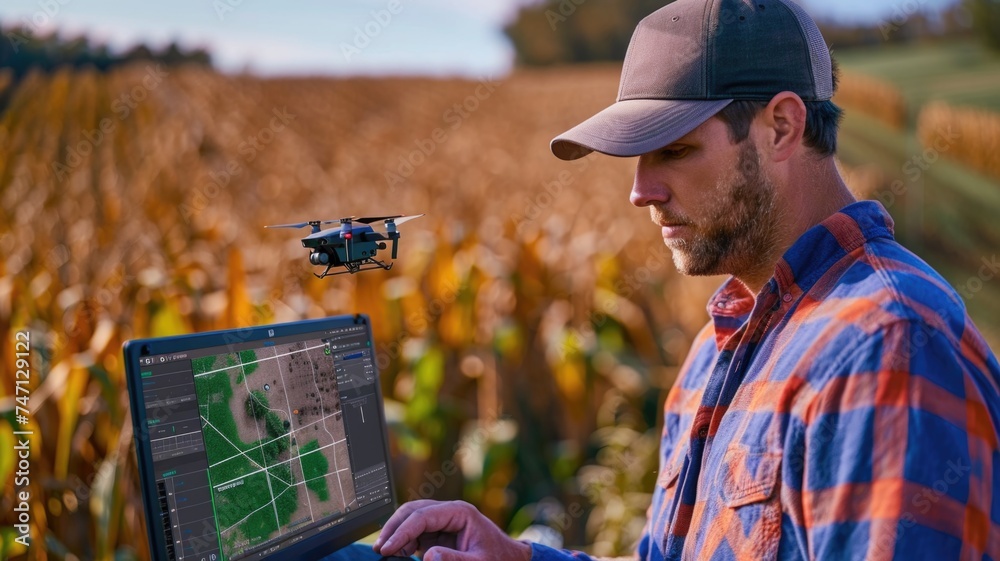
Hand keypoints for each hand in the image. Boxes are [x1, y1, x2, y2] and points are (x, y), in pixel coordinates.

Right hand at [373, 500, 532, 560]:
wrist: (510, 560)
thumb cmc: (498, 559)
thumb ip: (454, 560)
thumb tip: (427, 556)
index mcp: (460, 512)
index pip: (422, 516)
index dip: (402, 532)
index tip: (387, 549)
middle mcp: (449, 512)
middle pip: (412, 511)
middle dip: (393, 528)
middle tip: (379, 549)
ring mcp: (443, 520)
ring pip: (411, 519)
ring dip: (397, 533)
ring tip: (386, 553)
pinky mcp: (439, 531)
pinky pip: (416, 531)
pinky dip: (404, 541)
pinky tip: (399, 554)